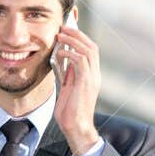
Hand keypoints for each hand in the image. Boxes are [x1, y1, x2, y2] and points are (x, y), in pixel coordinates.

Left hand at [51, 24, 100, 155]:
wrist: (76, 128)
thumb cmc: (70, 112)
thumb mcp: (67, 88)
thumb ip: (68, 74)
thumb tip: (63, 60)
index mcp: (92, 76)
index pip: (90, 50)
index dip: (81, 37)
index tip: (69, 27)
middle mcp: (95, 75)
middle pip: (91, 46)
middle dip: (77, 33)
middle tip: (63, 27)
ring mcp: (92, 78)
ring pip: (88, 50)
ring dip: (73, 40)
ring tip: (60, 35)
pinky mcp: (86, 83)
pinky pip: (80, 60)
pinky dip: (70, 53)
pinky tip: (59, 52)